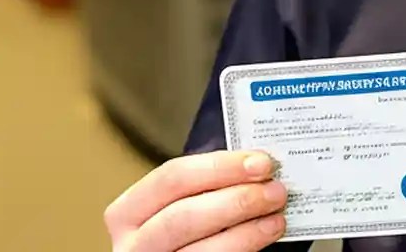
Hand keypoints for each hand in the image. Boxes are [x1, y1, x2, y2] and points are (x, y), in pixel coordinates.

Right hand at [105, 150, 287, 250]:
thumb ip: (205, 188)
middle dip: (236, 200)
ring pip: (201, 250)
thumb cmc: (177, 232)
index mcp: (128, 212)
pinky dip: (244, 248)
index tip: (260, 162)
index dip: (219, 167)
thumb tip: (255, 167)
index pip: (171, 178)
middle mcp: (134, 244)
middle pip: (184, 216)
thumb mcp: (176, 206)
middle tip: (275, 190)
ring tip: (277, 217)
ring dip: (247, 231)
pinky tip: (265, 236)